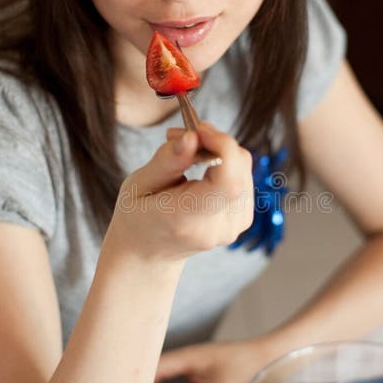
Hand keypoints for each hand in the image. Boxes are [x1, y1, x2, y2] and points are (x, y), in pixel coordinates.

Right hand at [107, 122, 253, 263]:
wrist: (148, 252)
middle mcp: (217, 227)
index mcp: (187, 220)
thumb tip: (192, 138)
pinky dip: (226, 163)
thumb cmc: (138, 215)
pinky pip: (243, 177)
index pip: (228, 183)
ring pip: (244, 168)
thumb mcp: (138, 185)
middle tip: (181, 136)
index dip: (222, 147)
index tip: (198, 130)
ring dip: (219, 150)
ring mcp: (233, 226)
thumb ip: (167, 161)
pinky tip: (202, 167)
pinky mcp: (242, 219)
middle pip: (239, 170)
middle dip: (215, 141)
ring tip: (186, 152)